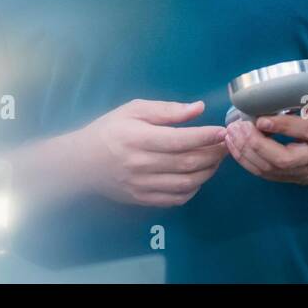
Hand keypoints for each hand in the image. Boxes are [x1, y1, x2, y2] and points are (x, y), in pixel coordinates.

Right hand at [85, 99, 227, 206]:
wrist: (81, 163)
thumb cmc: (109, 130)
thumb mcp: (133, 110)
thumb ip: (167, 110)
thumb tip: (198, 109)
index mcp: (138, 138)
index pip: (179, 140)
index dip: (205, 136)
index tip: (222, 131)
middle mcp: (141, 164)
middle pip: (187, 163)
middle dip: (213, 154)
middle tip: (226, 144)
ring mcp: (142, 185)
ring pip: (186, 183)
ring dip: (208, 172)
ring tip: (216, 159)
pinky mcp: (142, 199)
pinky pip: (176, 199)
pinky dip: (193, 189)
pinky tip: (198, 176)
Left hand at [224, 85, 307, 185]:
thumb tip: (283, 78)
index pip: (307, 131)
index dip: (283, 126)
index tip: (260, 119)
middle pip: (285, 159)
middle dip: (258, 144)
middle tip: (239, 127)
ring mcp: (305, 171)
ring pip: (273, 170)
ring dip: (247, 154)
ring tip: (231, 135)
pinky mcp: (295, 179)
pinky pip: (268, 175)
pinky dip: (248, 162)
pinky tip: (236, 147)